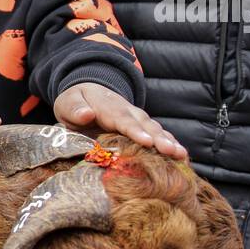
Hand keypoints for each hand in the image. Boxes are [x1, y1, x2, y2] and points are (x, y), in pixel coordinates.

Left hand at [54, 82, 186, 159]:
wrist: (87, 91)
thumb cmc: (76, 102)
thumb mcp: (68, 103)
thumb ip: (75, 109)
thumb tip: (86, 115)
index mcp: (108, 107)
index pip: (122, 119)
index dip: (135, 131)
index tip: (147, 141)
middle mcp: (127, 111)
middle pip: (145, 125)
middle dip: (159, 139)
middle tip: (172, 151)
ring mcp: (137, 118)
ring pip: (155, 129)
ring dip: (169, 142)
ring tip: (181, 155)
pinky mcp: (142, 126)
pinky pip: (158, 134)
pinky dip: (170, 143)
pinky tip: (181, 156)